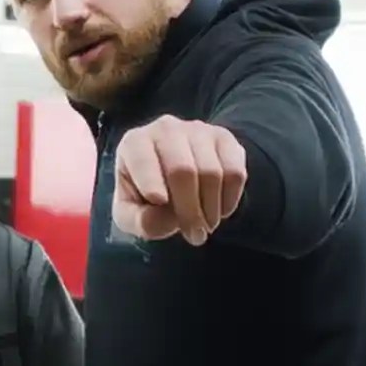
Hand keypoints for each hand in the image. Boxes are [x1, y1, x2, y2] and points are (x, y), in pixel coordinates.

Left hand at [112, 115, 247, 245]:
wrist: (174, 176)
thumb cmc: (144, 196)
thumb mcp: (130, 214)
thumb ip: (139, 220)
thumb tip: (166, 219)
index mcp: (134, 143)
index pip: (143, 160)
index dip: (151, 182)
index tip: (160, 202)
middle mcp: (165, 129)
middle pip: (183, 170)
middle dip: (190, 210)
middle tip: (194, 235)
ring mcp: (197, 130)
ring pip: (212, 171)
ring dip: (211, 209)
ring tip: (205, 226)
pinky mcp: (224, 138)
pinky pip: (235, 171)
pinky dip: (230, 199)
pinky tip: (219, 210)